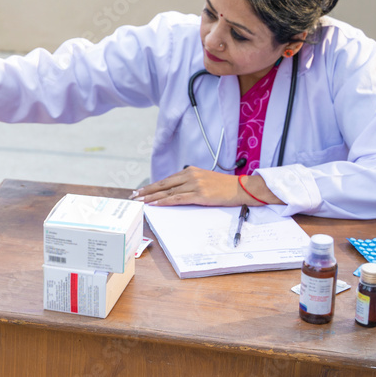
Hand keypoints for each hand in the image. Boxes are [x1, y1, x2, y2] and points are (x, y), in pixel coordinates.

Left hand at [132, 166, 246, 206]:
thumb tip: (175, 192)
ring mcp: (195, 185)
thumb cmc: (224, 187)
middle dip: (147, 191)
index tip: (140, 191)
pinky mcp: (200, 195)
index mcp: (190, 171)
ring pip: (168, 192)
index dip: (152, 186)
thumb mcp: (204, 180)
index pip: (166, 180)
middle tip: (134, 196)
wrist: (241, 188)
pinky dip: (164, 202)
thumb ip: (190, 183)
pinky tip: (155, 204)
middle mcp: (190, 176)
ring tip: (140, 202)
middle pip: (163, 185)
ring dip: (152, 198)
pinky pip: (177, 199)